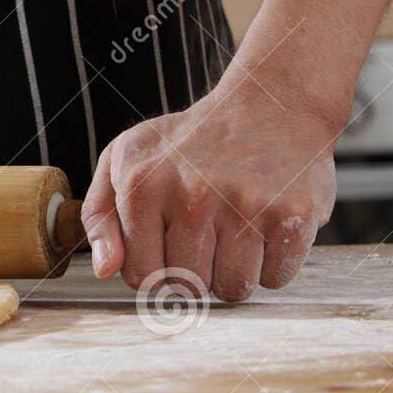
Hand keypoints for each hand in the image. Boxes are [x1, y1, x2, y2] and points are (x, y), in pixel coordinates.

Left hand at [81, 81, 337, 301]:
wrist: (272, 103)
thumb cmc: (191, 140)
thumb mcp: (126, 159)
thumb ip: (100, 216)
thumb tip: (104, 270)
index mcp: (143, 186)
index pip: (141, 277)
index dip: (156, 271)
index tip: (168, 248)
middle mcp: (192, 196)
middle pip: (188, 288)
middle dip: (197, 274)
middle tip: (208, 236)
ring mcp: (245, 205)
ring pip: (234, 289)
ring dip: (236, 273)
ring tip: (236, 233)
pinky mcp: (292, 214)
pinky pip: (277, 278)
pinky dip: (274, 265)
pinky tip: (267, 228)